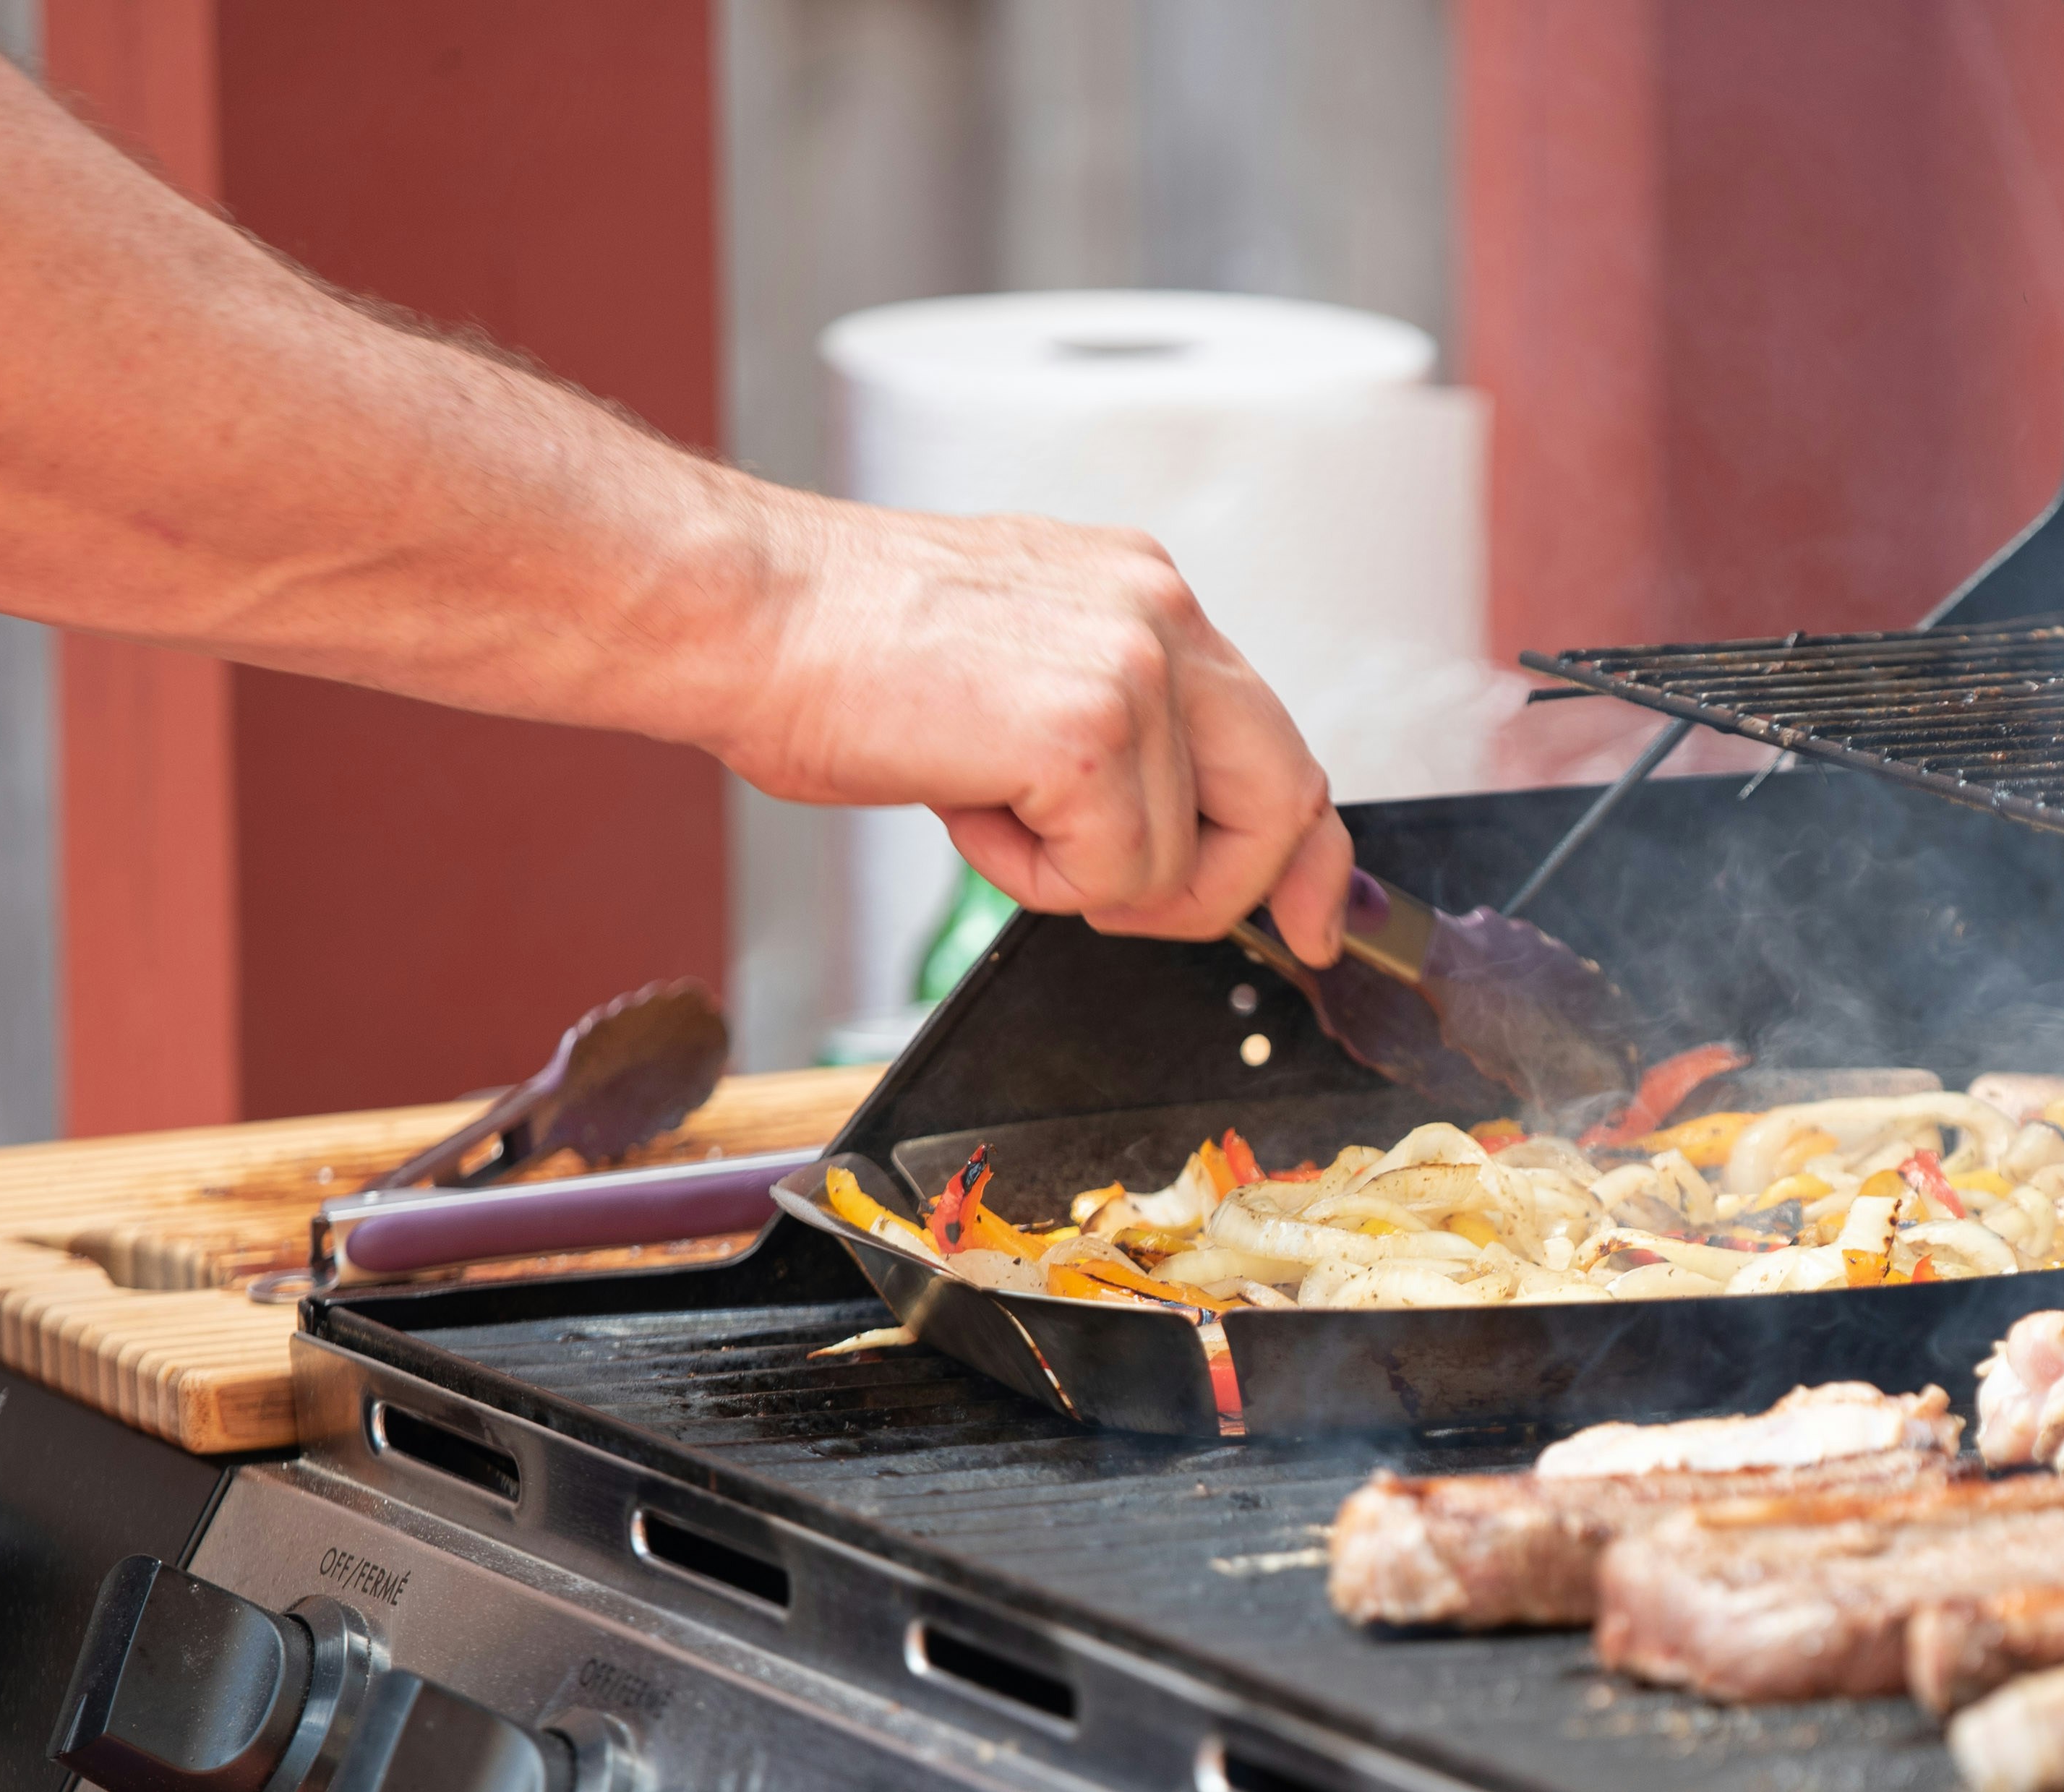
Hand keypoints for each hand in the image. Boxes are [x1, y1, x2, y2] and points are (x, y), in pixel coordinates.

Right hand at [719, 497, 1354, 966]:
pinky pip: (1113, 876)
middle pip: (1284, 800)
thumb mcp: (1015, 669)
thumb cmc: (838, 648)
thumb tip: (1155, 829)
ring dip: (1076, 876)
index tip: (1319, 921)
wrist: (744, 611)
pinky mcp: (1093, 731)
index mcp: (1143, 598)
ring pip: (1178, 862)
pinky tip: (965, 803)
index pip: (1280, 742)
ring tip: (982, 802)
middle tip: (1127, 905)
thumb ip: (1109, 731)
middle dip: (1219, 891)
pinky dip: (1032, 878)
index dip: (1311, 853)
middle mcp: (1159, 616)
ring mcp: (1136, 669)